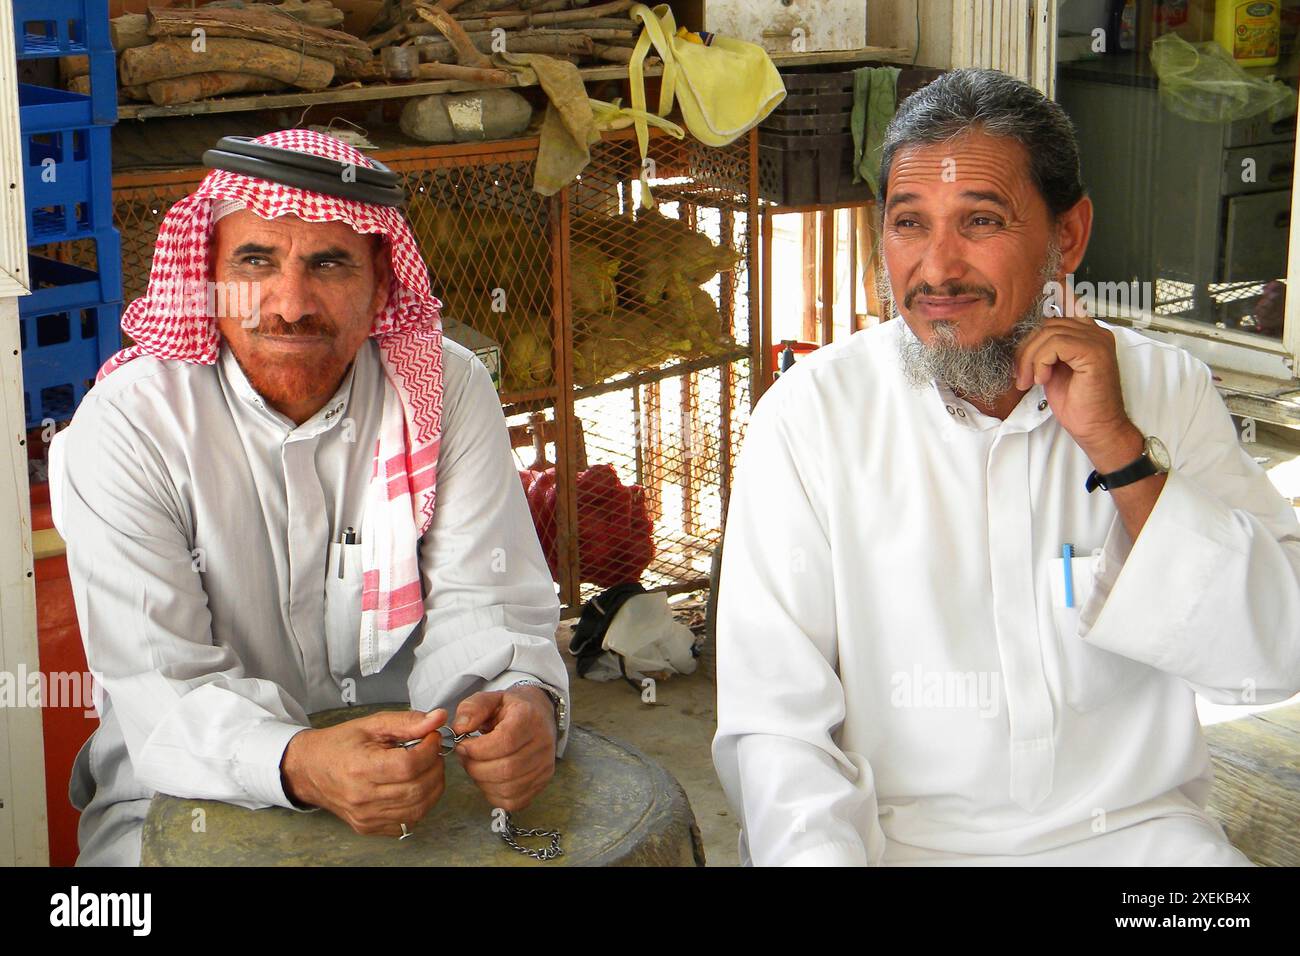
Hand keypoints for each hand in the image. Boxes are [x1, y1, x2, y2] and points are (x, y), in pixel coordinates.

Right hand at [280, 708, 446, 836]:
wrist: (310, 770)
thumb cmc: (340, 744)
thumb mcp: (371, 724)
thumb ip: (406, 722)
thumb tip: (438, 718)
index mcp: (361, 768)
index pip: (409, 765)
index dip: (429, 750)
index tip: (432, 738)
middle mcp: (362, 798)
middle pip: (418, 788)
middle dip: (435, 767)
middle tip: (432, 751)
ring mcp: (366, 817)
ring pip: (418, 808)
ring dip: (432, 786)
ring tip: (426, 767)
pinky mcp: (369, 828)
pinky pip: (408, 822)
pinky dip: (420, 804)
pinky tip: (414, 786)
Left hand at [452, 686, 556, 811]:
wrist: (539, 715)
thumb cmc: (510, 709)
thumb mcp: (489, 698)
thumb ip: (472, 708)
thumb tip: (460, 728)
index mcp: (529, 718)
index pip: (505, 742)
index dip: (478, 749)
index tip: (463, 745)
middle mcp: (543, 743)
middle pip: (506, 769)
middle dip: (476, 767)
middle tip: (465, 757)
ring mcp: (545, 766)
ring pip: (509, 788)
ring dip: (483, 782)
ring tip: (475, 766)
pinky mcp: (542, 782)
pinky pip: (514, 801)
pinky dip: (494, 794)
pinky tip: (488, 779)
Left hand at [1014, 298, 1140, 470]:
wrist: (1097, 428)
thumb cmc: (1077, 404)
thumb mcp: (1053, 370)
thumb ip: (1046, 349)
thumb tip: (1024, 335)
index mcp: (1088, 333)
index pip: (1066, 303)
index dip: (1052, 295)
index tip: (1040, 294)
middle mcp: (1095, 332)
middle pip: (1048, 322)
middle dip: (1026, 348)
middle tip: (1021, 375)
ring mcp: (1097, 341)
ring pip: (1048, 333)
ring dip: (1030, 359)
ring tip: (1030, 380)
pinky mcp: (1093, 352)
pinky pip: (1055, 344)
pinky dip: (1040, 361)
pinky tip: (1042, 379)